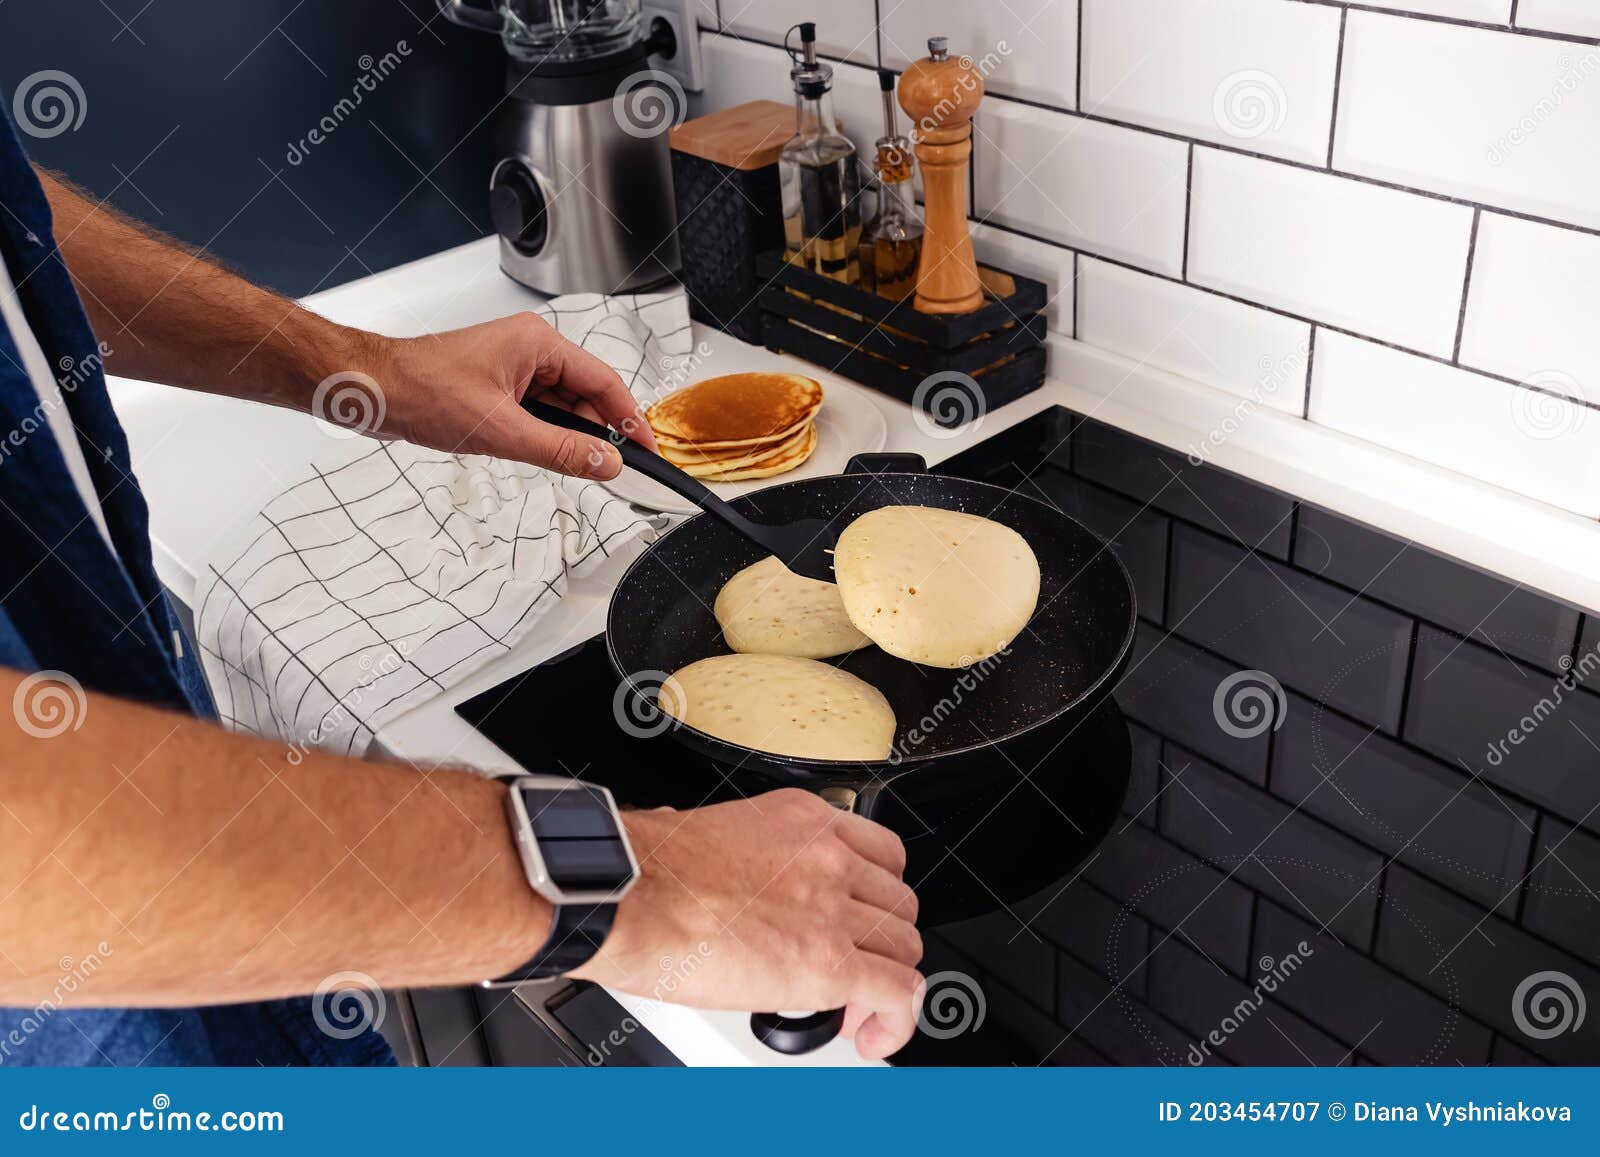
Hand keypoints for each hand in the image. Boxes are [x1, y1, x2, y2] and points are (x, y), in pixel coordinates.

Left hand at [351, 313, 656, 478]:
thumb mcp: (502, 431)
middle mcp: (529, 349)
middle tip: (606, 471)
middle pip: (585, 395)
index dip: (631, 421)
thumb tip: (606, 462)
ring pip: (560, 406)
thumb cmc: (420, 390)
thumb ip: (562, 451)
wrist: (370, 390)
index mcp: (537, 343)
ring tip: (553, 460)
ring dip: (563, 436)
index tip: (648, 452)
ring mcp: (512, 367)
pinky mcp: (497, 386)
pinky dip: (541, 434)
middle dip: (594, 433)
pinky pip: (536, 411)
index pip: (604, 382)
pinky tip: (531, 451)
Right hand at [571, 790, 924, 1061]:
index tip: (859, 922)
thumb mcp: (715, 833)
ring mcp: (833, 909)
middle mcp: (828, 858)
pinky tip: (872, 1037)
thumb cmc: (646, 872)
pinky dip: (897, 1022)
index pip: (882, 854)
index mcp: (803, 820)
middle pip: (898, 904)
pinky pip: (900, 994)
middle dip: (879, 943)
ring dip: (885, 982)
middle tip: (851, 972)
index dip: (877, 898)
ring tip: (852, 1009)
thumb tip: (726, 873)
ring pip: (904, 948)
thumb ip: (742, 850)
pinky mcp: (829, 964)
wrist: (629, 896)